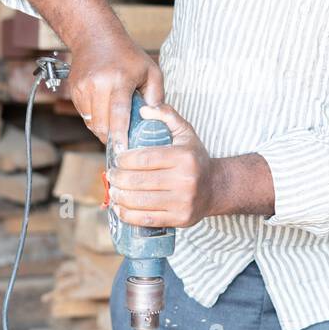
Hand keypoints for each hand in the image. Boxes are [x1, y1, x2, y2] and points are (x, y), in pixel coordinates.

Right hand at [68, 36, 162, 149]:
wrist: (95, 37)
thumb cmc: (127, 54)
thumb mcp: (151, 70)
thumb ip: (157, 96)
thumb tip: (156, 119)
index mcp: (119, 79)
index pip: (118, 114)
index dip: (120, 135)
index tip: (123, 151)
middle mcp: (98, 84)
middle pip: (102, 124)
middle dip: (111, 138)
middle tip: (124, 143)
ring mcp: (83, 88)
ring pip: (91, 122)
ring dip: (103, 129)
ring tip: (115, 123)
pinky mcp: (74, 90)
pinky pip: (85, 115)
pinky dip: (95, 118)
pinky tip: (105, 110)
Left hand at [107, 102, 215, 227]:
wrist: (216, 188)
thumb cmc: (195, 158)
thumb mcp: (185, 132)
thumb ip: (166, 115)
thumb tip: (143, 109)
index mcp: (184, 157)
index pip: (145, 158)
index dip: (124, 160)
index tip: (117, 159)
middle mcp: (185, 180)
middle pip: (139, 181)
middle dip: (118, 178)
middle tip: (111, 175)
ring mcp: (183, 202)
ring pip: (140, 201)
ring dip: (120, 196)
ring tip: (114, 190)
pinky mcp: (180, 219)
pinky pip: (146, 220)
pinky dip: (128, 215)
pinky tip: (120, 207)